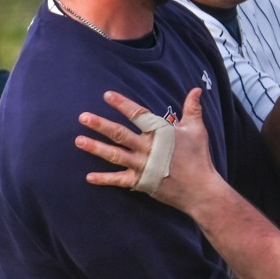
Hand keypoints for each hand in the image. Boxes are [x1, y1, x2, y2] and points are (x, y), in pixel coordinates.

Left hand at [77, 88, 222, 211]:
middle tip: (83, 117)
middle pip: (120, 134)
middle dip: (100, 125)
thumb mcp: (197, 129)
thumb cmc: (199, 158)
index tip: (106, 95)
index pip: (138, 114)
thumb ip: (192, 108)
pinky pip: (119, 180)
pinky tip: (89, 177)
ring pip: (114, 155)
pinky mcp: (141, 182)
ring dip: (96, 148)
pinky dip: (104, 179)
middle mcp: (147, 148)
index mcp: (160, 133)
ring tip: (79, 141)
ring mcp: (142, 166)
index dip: (122, 104)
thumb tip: (196, 88)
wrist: (200, 190)